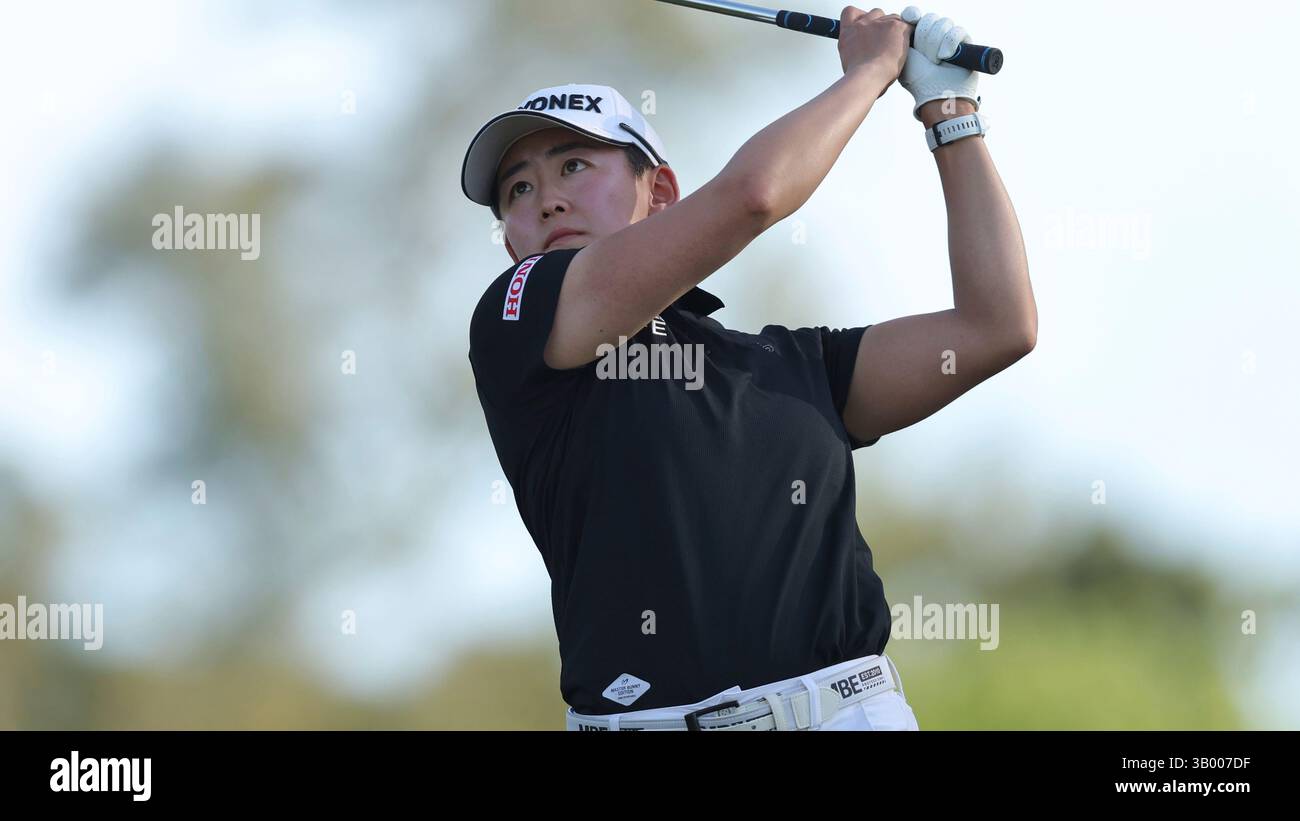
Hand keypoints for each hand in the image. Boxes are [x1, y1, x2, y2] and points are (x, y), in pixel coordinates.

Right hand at [837, 6, 911, 93]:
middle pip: (875, 13)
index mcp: (849, 32)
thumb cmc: (859, 75)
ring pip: (893, 18)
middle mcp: (862, 24)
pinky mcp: (896, 26)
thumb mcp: (848, 59)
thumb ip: (855, 48)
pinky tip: (906, 47)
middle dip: (881, 25)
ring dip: (895, 30)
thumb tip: (862, 51)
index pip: (851, 13)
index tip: (866, 26)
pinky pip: (908, 25)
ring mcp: (879, 24)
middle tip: (884, 41)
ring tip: (895, 48)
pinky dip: (909, 35)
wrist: (868, 77)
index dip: (860, 17)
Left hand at [898, 6, 979, 121]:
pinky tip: (945, 56)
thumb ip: (903, 36)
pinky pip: (957, 31)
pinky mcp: (964, 42)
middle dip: (925, 37)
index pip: (915, 15)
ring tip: (936, 60)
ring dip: (937, 43)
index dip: (913, 15)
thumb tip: (907, 19)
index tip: (911, 18)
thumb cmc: (919, 80)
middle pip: (929, 19)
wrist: (938, 93)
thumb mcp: (905, 56)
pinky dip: (950, 43)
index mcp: (916, 37)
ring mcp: (948, 38)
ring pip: (943, 23)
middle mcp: (932, 36)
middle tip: (925, 56)